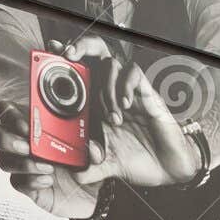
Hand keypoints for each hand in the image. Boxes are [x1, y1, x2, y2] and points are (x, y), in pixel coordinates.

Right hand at [0, 101, 100, 219]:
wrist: (96, 190)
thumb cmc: (91, 159)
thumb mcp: (95, 145)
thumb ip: (94, 142)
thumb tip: (93, 148)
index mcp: (34, 123)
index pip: (6, 110)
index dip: (9, 115)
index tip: (27, 126)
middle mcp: (22, 142)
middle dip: (3, 138)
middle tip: (26, 146)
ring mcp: (21, 164)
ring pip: (2, 160)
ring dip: (22, 163)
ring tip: (47, 167)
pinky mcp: (27, 185)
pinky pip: (17, 182)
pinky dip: (31, 181)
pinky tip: (48, 181)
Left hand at [50, 36, 200, 190]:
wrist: (170, 170)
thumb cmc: (140, 161)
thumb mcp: (107, 168)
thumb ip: (88, 169)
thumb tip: (72, 169)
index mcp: (95, 108)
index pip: (77, 76)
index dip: (63, 60)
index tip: (49, 51)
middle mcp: (109, 95)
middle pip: (94, 57)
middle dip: (80, 49)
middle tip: (68, 56)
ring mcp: (128, 93)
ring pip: (111, 65)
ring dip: (105, 87)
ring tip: (113, 116)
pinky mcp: (147, 95)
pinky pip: (134, 74)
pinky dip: (126, 86)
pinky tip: (126, 106)